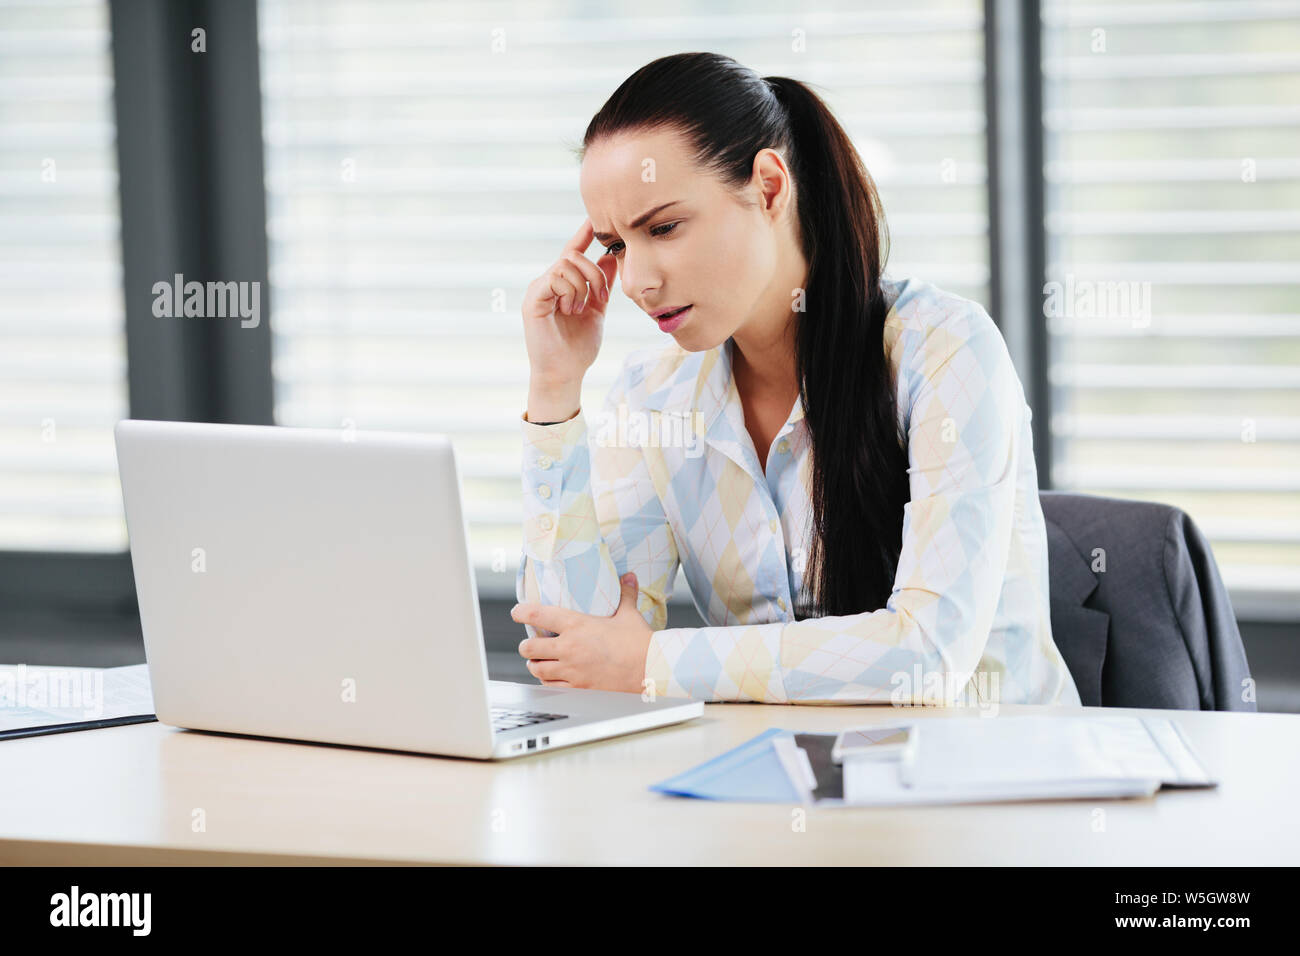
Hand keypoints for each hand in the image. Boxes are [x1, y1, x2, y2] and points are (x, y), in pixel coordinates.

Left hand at [512, 573, 652, 693]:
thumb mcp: (629, 615)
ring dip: (535, 665)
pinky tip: (552, 679)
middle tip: (530, 645)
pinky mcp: (578, 688)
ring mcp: (572, 670)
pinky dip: (548, 682)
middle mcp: (569, 648)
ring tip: (539, 662)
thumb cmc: (640, 643)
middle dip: (526, 646)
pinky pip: (552, 686)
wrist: (651, 670)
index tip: (516, 612)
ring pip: (537, 669)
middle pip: (529, 648)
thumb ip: (625, 595)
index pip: (538, 615)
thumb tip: (628, 576)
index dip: (521, 613)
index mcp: (577, 626)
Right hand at [521, 218, 618, 405]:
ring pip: (565, 265)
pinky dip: (569, 292)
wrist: (565, 373)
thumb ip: (602, 285)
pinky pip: (555, 278)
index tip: (593, 219)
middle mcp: (547, 282)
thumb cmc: (578, 347)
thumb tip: (610, 257)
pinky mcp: (532, 299)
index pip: (572, 253)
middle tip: (599, 296)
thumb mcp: (597, 310)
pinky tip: (569, 310)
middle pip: (573, 255)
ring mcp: (538, 289)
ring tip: (578, 309)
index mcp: (562, 284)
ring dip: (582, 286)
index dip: (583, 235)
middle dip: (594, 273)